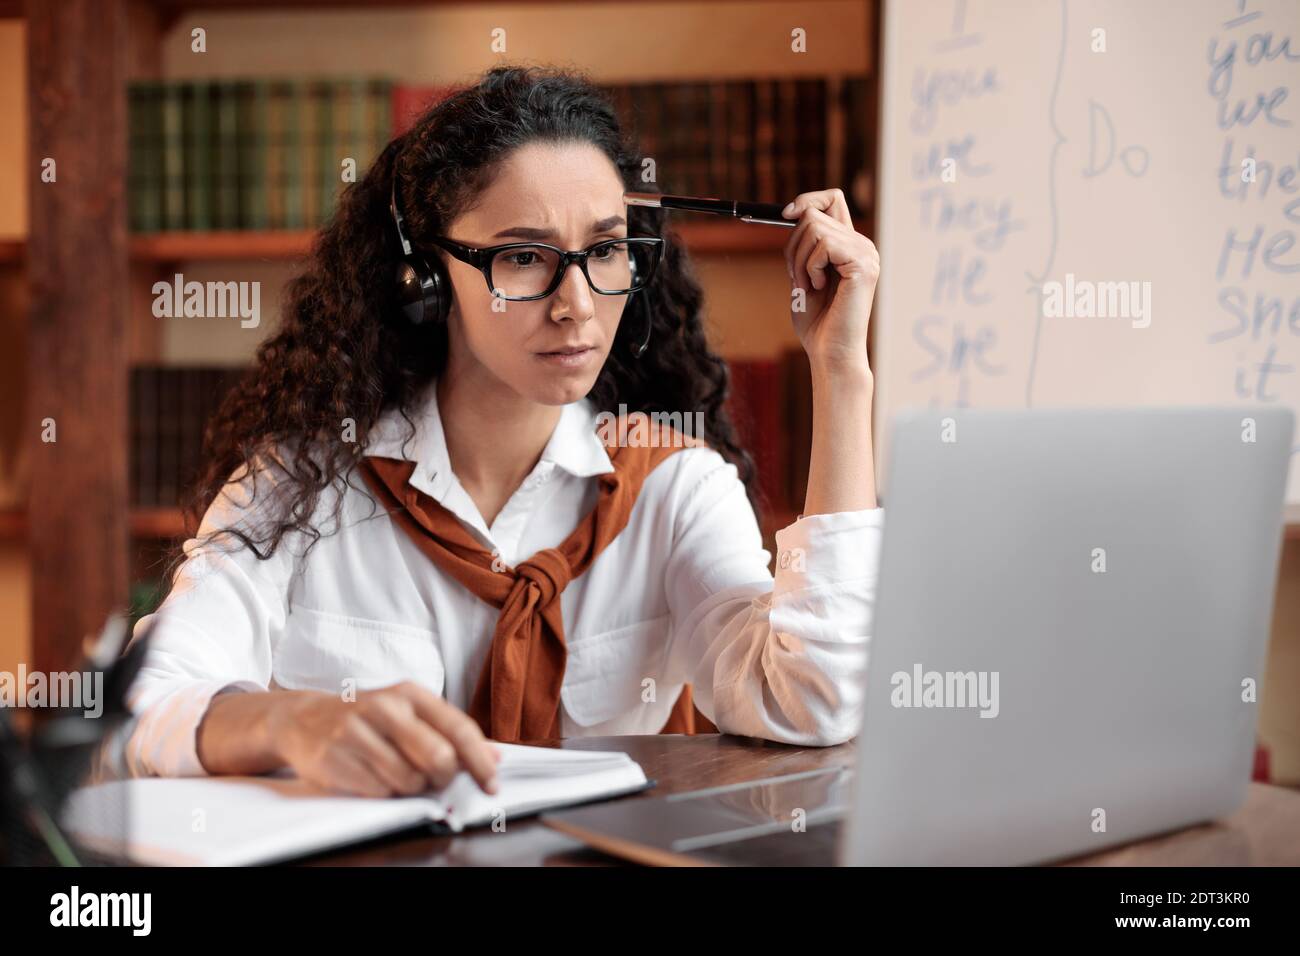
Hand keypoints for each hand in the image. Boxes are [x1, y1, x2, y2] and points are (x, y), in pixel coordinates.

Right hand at [269, 682, 501, 797]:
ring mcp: (357, 731)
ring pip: (409, 780)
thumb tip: (495, 757)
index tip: (491, 784)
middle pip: (438, 757)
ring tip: (396, 774)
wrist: (303, 719)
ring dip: (410, 788)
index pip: (459, 729)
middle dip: (443, 777)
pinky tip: (372, 777)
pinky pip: (379, 791)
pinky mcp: (335, 757)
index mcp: (410, 693)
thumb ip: (451, 734)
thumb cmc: (368, 720)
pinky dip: (384, 793)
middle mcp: (385, 706)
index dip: (480, 762)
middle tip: (434, 779)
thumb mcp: (410, 714)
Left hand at [781, 188, 878, 373]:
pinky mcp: (863, 264)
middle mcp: (862, 245)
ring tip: (808, 286)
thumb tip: (793, 211)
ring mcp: (865, 253)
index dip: (808, 199)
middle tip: (797, 278)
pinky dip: (810, 267)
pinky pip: (823, 245)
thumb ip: (804, 246)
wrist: (830, 352)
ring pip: (814, 228)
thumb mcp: (803, 275)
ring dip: (799, 260)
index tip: (786, 214)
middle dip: (793, 246)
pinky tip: (819, 288)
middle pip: (814, 214)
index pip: (832, 199)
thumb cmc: (817, 322)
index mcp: (849, 246)